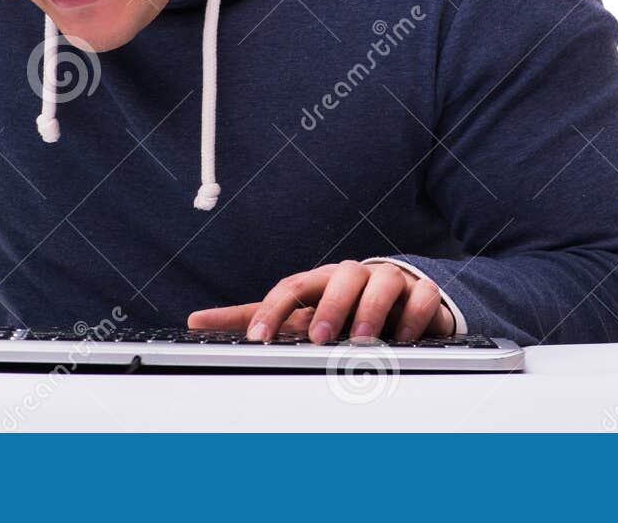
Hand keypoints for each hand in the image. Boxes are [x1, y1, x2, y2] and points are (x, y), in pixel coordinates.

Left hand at [188, 260, 455, 343]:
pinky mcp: (422, 293)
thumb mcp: (297, 314)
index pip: (292, 286)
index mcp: (320, 280)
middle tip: (317, 338)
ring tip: (359, 341)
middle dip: (328, 307)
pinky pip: (421, 296)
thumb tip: (194, 320)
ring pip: (380, 282)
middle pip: (339, 277)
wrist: (400, 302)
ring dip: (369, 310)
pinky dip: (413, 316)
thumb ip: (251, 317)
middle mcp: (353, 275)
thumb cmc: (340, 308)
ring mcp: (390, 281)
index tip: (258, 338)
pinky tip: (402, 339)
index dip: (274, 308)